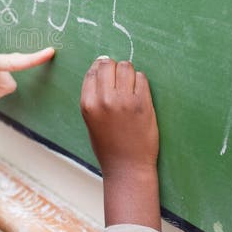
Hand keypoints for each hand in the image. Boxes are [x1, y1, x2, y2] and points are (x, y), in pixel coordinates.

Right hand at [80, 57, 159, 228]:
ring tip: (129, 86)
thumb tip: (101, 66)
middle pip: (108, 64)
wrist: (127, 166)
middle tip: (119, 79)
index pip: (92, 71)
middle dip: (113, 68)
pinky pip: (142, 78)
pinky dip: (140, 82)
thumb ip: (94, 95)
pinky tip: (138, 94)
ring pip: (126, 67)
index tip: (106, 74)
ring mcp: (124, 101)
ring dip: (128, 73)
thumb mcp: (90, 119)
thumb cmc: (108, 145)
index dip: (100, 69)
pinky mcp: (143, 103)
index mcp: (88, 104)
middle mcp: (104, 99)